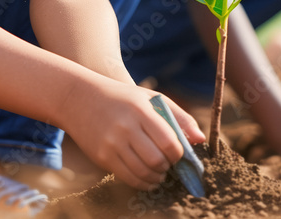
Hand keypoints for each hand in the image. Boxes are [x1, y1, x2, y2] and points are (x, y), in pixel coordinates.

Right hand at [63, 79, 204, 189]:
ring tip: (160, 173)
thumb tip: (201, 139)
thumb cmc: (123, 98)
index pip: (169, 142)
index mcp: (141, 111)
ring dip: (157, 177)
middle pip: (157, 160)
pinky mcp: (102, 157)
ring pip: (142, 172)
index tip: (178, 152)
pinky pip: (127, 177)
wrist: (80, 98)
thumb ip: (179, 117)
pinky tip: (148, 178)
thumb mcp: (151, 98)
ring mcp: (112, 144)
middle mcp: (126, 128)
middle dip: (168, 166)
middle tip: (168, 163)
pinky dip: (142, 183)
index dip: (179, 153)